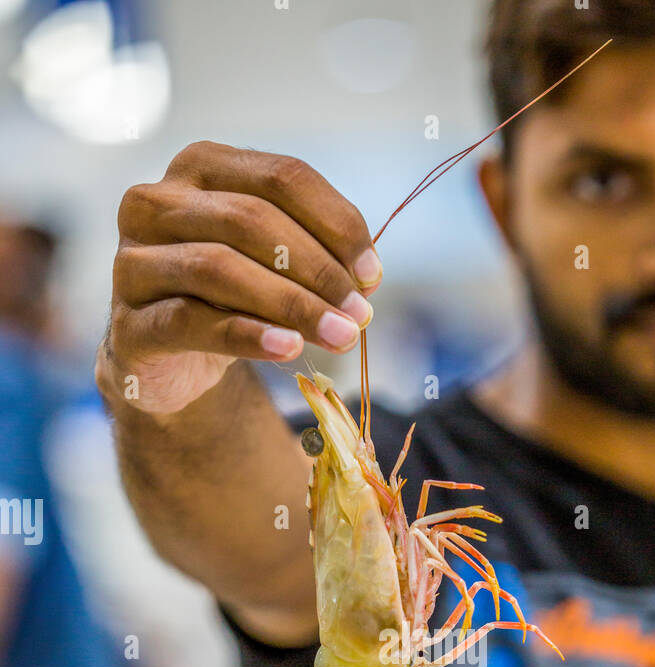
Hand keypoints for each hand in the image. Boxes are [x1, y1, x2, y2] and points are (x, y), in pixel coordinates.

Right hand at [97, 141, 381, 414]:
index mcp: (200, 167)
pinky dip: (248, 335)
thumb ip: (312, 253)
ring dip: (291, 304)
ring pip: (219, 268)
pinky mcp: (129, 322)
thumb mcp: (272, 263)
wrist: (170, 360)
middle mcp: (156, 202)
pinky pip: (191, 321)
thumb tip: (364, 278)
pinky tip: (288, 348)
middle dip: (317, 270)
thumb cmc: (228, 297)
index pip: (280, 177)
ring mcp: (133, 261)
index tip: (373, 275)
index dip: (336, 223)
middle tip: (360, 314)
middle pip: (251, 219)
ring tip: (339, 335)